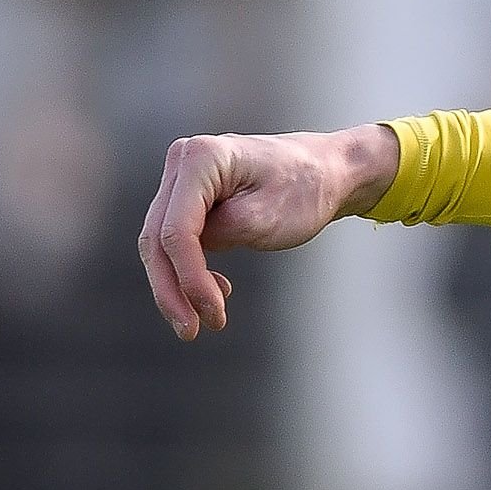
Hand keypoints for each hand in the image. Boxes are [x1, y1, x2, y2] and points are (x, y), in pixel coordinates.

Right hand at [137, 125, 396, 339]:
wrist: (331, 170)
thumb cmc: (307, 188)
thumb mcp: (268, 217)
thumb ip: (220, 235)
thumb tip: (182, 258)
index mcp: (201, 158)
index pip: (177, 231)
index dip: (188, 278)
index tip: (212, 313)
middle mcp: (184, 160)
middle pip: (159, 238)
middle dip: (173, 290)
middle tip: (191, 331)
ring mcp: (184, 176)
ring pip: (162, 242)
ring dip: (179, 284)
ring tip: (208, 317)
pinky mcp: (191, 195)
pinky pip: (179, 237)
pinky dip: (191, 268)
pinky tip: (218, 290)